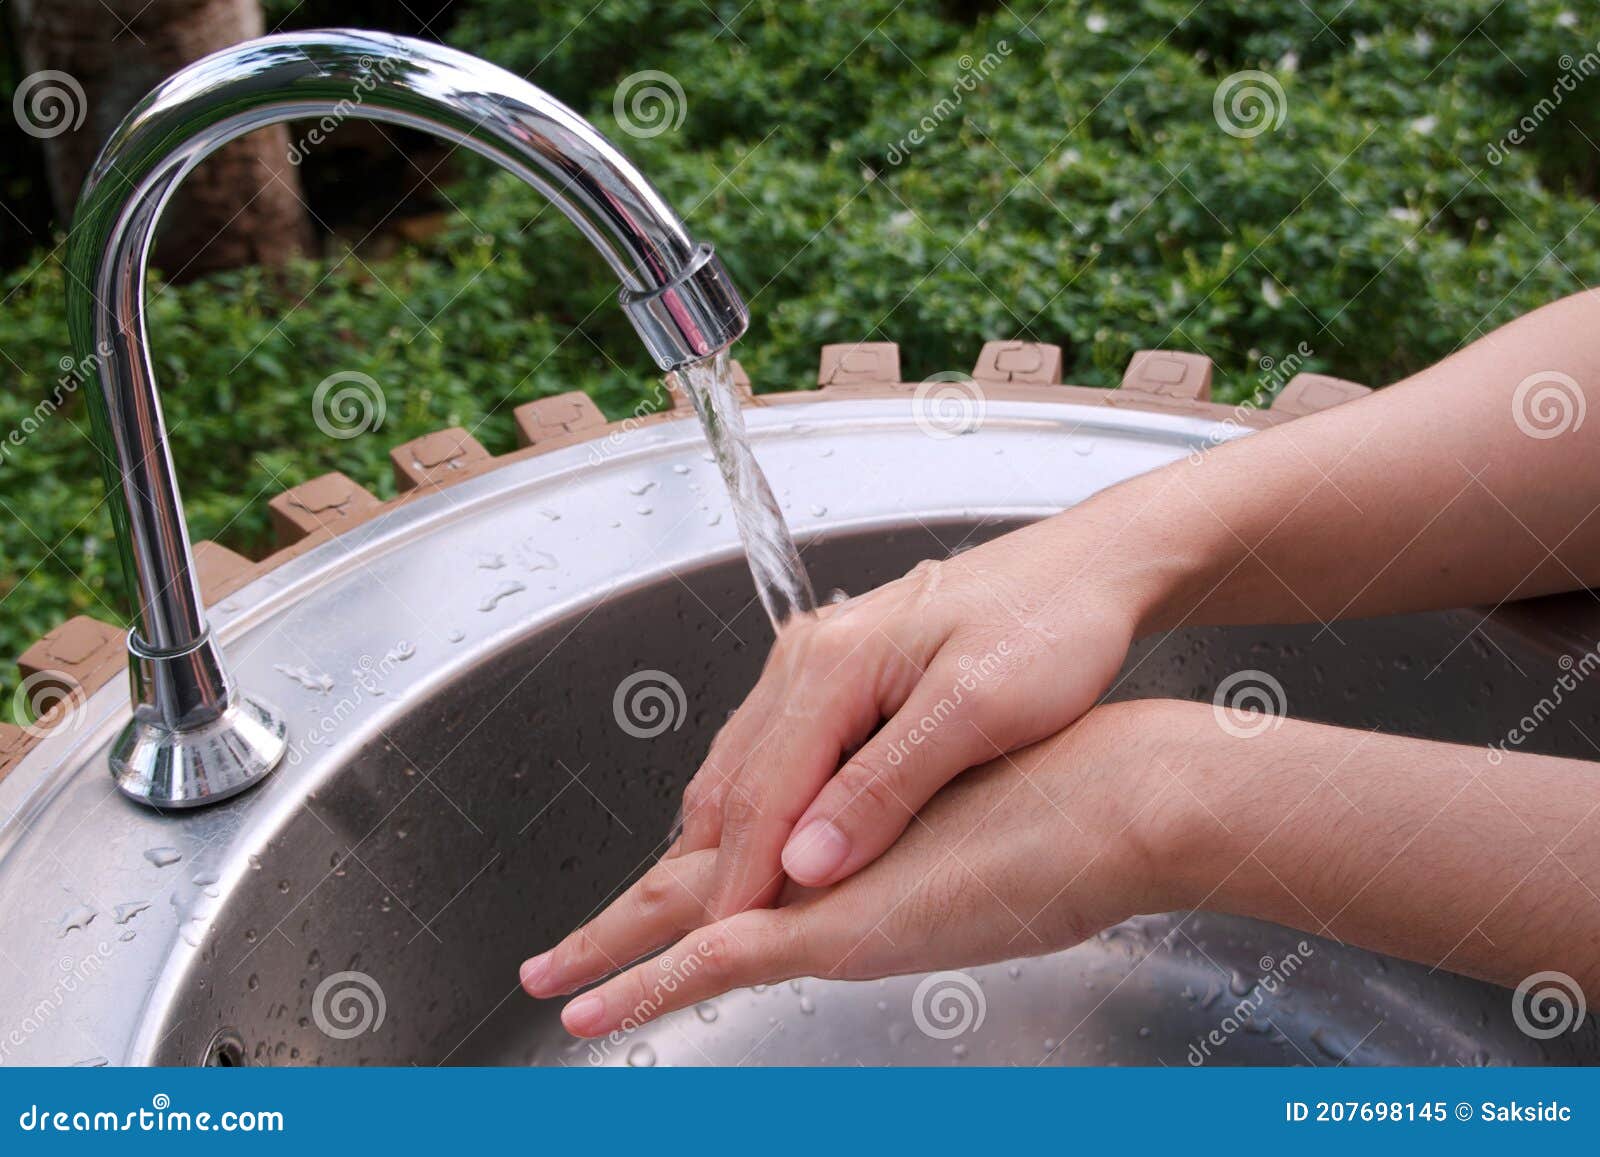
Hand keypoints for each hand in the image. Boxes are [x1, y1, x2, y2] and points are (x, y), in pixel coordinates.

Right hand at [659, 501, 1172, 918]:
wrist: (1092, 566)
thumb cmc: (1053, 625)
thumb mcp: (979, 715)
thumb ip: (887, 788)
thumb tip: (811, 862)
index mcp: (836, 661)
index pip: (762, 793)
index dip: (741, 877)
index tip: (723, 942)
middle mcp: (814, 652)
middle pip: (740, 777)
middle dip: (717, 862)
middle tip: (707, 938)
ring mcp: (825, 655)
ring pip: (751, 761)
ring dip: (734, 834)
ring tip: (731, 905)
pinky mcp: (847, 667)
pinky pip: (781, 745)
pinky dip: (766, 802)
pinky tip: (778, 843)